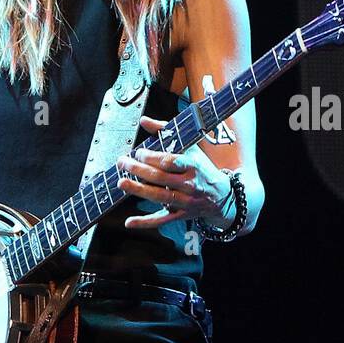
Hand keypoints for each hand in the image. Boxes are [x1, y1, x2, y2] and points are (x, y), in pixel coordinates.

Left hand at [116, 115, 232, 229]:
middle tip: (122, 163)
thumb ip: (166, 132)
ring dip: (138, 190)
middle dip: (138, 170)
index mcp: (192, 166)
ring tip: (122, 183)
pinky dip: (145, 222)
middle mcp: (189, 185)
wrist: (222, 195)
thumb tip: (144, 120)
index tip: (139, 153)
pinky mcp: (180, 215)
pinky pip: (162, 220)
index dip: (151, 157)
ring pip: (159, 197)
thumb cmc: (202, 168)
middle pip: (160, 178)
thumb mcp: (190, 147)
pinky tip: (130, 222)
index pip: (169, 161)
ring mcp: (185, 201)